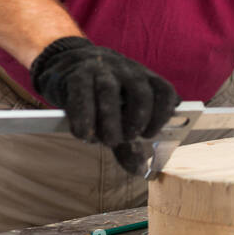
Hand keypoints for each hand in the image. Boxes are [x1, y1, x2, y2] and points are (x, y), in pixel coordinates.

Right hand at [30, 37, 178, 174]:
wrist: (68, 64)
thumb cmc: (101, 96)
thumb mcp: (119, 117)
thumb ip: (129, 143)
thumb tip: (139, 170)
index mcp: (145, 79)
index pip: (164, 92)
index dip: (162, 115)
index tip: (150, 134)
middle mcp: (127, 71)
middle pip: (141, 93)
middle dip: (137, 120)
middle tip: (126, 138)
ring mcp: (102, 70)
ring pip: (109, 92)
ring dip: (110, 120)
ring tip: (107, 140)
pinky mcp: (77, 74)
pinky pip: (82, 93)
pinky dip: (83, 115)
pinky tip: (84, 134)